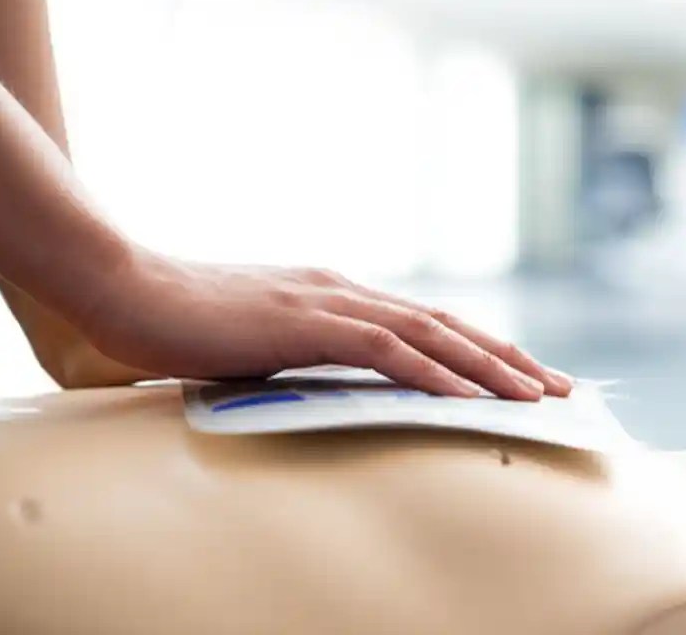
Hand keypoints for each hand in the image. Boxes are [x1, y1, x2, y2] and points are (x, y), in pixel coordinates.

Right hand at [71, 248, 571, 400]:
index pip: (427, 323)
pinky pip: (388, 351)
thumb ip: (305, 354)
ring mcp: (331, 302)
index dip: (480, 349)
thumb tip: (337, 383)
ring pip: (432, 334)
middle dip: (508, 357)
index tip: (521, 374)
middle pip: (448, 324)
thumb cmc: (185, 321)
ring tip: (535, 394)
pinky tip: (470, 395)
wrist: (127, 290)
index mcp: (339, 295)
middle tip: (558, 386)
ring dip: (489, 366)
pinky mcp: (308, 322)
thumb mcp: (262, 340)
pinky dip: (435, 372)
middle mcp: (348, 291)